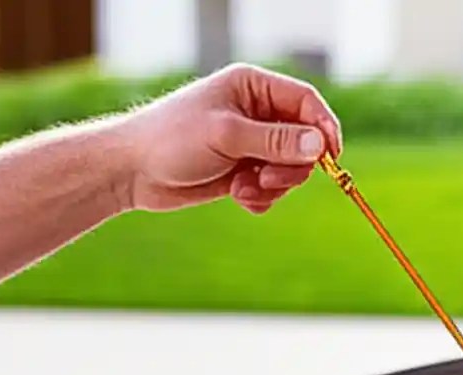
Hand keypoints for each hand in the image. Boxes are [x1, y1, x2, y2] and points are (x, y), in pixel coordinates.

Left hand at [116, 63, 342, 213]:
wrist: (131, 171)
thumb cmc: (171, 140)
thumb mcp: (227, 135)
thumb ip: (275, 140)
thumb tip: (320, 146)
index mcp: (253, 87)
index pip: (306, 102)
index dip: (324, 128)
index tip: (331, 158)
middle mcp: (256, 113)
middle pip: (305, 140)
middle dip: (292, 166)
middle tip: (268, 178)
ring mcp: (251, 144)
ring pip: (290, 169)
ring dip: (274, 186)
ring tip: (244, 190)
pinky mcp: (243, 171)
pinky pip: (273, 188)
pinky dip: (262, 198)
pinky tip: (239, 198)